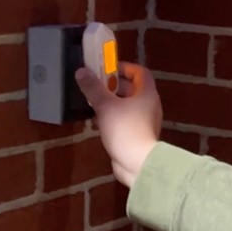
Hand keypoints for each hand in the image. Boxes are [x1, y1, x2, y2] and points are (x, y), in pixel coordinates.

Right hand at [75, 61, 162, 187]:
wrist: (137, 163)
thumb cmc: (125, 129)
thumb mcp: (106, 106)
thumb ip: (93, 88)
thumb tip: (81, 71)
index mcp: (147, 93)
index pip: (140, 72)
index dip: (125, 67)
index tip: (108, 68)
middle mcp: (149, 104)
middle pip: (132, 88)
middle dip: (114, 85)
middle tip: (97, 84)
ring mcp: (145, 120)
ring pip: (127, 105)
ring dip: (112, 101)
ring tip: (94, 101)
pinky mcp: (138, 134)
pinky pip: (125, 119)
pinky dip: (113, 116)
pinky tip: (97, 121)